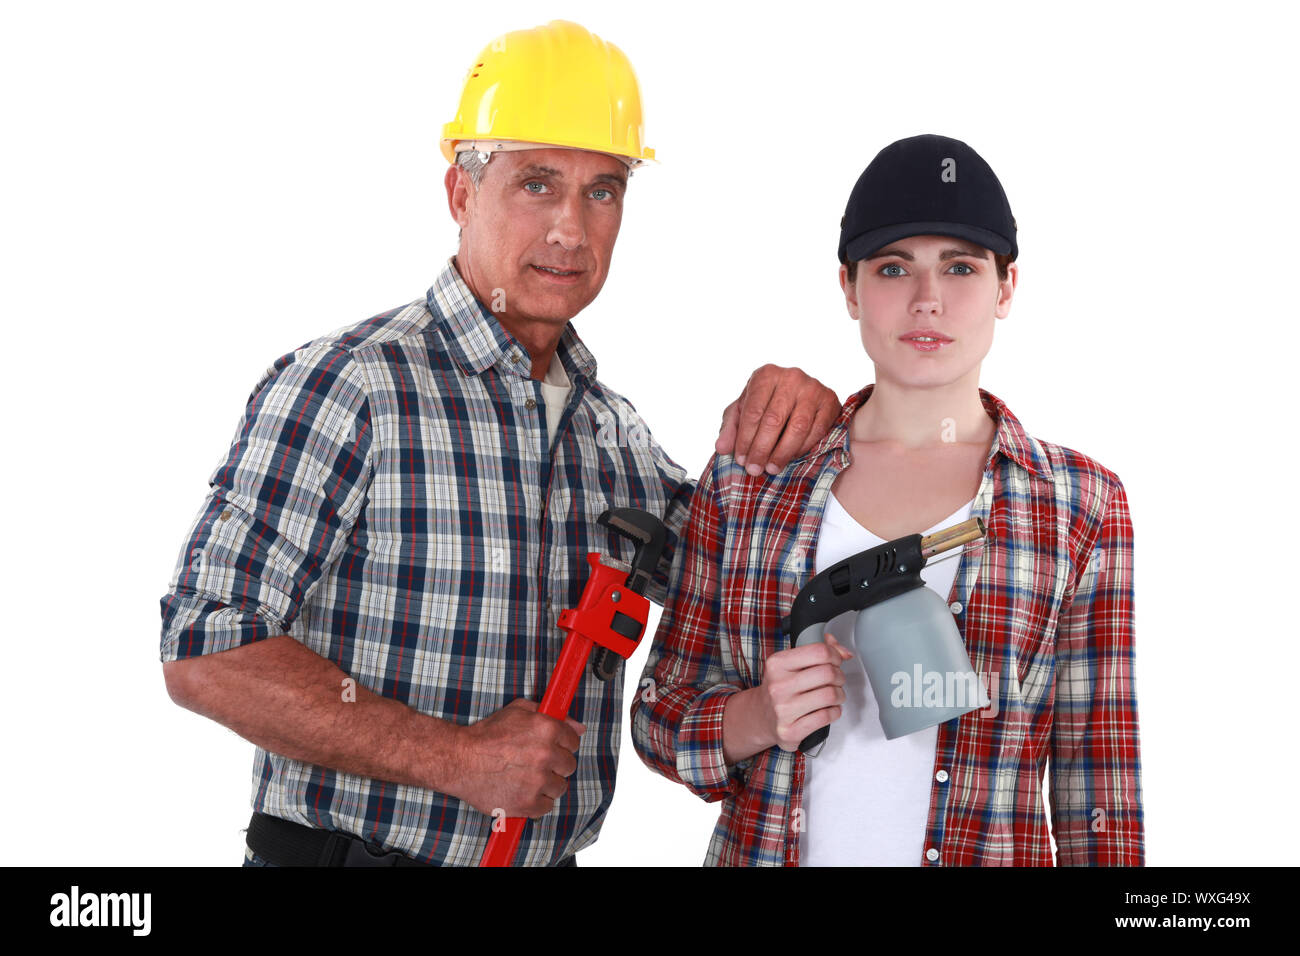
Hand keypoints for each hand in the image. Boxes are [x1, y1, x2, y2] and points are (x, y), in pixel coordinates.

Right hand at [453, 698, 585, 818]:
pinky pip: (546, 807)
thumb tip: (579, 728)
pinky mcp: (528, 803)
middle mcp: (546, 754)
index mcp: (547, 729)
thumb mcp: (518, 711)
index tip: (551, 749)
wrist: (460, 759)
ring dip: (547, 785)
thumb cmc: (487, 735)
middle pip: (569, 766)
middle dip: (555, 765)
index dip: (562, 745)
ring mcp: (538, 781)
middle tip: (537, 764)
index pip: (574, 742)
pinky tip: (523, 792)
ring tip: (527, 779)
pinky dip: (536, 803)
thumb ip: (552, 715)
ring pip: (560, 787)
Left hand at [716, 365, 839, 476]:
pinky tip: (790, 458)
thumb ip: (731, 428)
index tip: (741, 460)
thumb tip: (722, 448)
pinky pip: (816, 430)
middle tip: (755, 469)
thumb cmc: (767, 402)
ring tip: (771, 468)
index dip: (745, 439)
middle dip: (762, 449)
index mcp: (766, 375)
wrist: (800, 393)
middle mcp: (791, 377)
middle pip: (774, 420)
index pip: (753, 411)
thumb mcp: (744, 410)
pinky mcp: (830, 401)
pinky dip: (802, 448)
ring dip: (782, 453)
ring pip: (797, 427)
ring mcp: (813, 387)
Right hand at [756, 634, 853, 751]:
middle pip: (828, 673)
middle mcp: (778, 685)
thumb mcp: (790, 664)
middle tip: (836, 680)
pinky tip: (828, 709)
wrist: (759, 717)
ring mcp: (783, 709)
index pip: (819, 651)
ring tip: (834, 696)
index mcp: (777, 664)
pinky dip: (834, 712)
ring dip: (839, 695)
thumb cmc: (779, 689)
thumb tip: (843, 651)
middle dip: (839, 676)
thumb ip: (818, 653)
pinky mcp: (791, 730)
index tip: (835, 661)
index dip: (835, 655)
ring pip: (830, 695)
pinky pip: (826, 716)